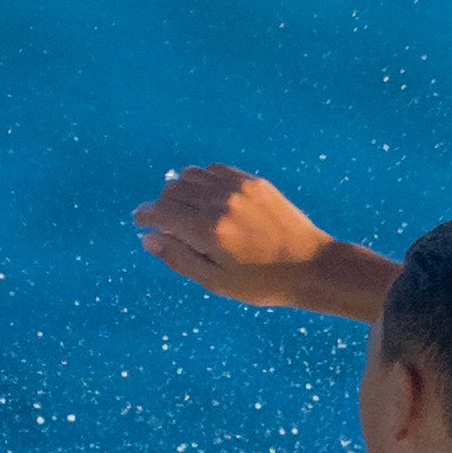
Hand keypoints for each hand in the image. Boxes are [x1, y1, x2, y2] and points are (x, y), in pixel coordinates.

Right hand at [141, 164, 348, 308]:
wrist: (312, 266)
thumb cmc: (264, 282)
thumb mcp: (217, 282)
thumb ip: (179, 259)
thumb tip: (147, 239)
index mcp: (209, 230)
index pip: (163, 211)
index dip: (146, 215)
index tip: (139, 220)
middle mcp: (221, 202)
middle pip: (173, 190)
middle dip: (162, 205)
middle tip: (164, 222)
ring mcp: (238, 188)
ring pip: (192, 175)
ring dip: (181, 189)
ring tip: (185, 210)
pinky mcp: (254, 181)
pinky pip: (216, 170)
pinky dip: (203, 180)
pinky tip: (208, 198)